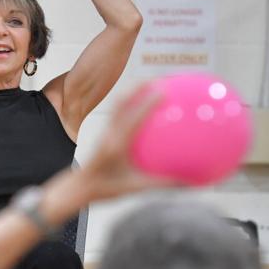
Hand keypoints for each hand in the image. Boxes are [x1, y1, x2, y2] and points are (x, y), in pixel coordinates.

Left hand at [64, 87, 180, 204]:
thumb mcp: (137, 188)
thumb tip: (188, 183)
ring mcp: (106, 130)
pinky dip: (131, 103)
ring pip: (119, 103)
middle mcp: (110, 133)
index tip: (163, 90)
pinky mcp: (105, 132)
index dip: (147, 102)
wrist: (80, 188)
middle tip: (160, 79)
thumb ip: (162, 184)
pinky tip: (145, 105)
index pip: (132, 118)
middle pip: (122, 101)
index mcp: (117, 144)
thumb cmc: (107, 190)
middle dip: (139, 86)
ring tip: (152, 83)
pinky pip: (118, 112)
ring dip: (134, 90)